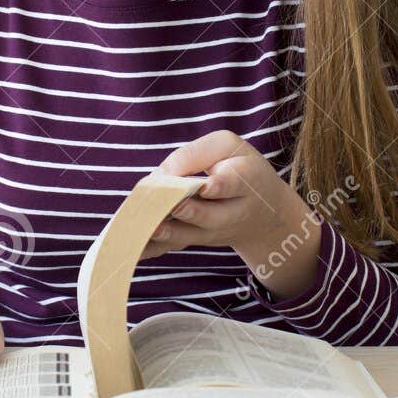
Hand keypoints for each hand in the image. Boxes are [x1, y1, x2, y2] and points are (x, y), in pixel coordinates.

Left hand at [143, 131, 320, 299]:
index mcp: (244, 181)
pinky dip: (153, 248)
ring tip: (148, 228)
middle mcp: (232, 213)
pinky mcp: (196, 240)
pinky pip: (173, 245)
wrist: (262, 212)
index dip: (218, 186)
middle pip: (211, 216)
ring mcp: (213, 232)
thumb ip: (196, 154)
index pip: (232, 183)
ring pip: (190, 235)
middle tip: (173, 207)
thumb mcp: (227, 148)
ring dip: (167, 234)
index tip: (205, 187)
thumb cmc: (238, 169)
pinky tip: (135, 250)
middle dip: (191, 213)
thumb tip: (163, 173)